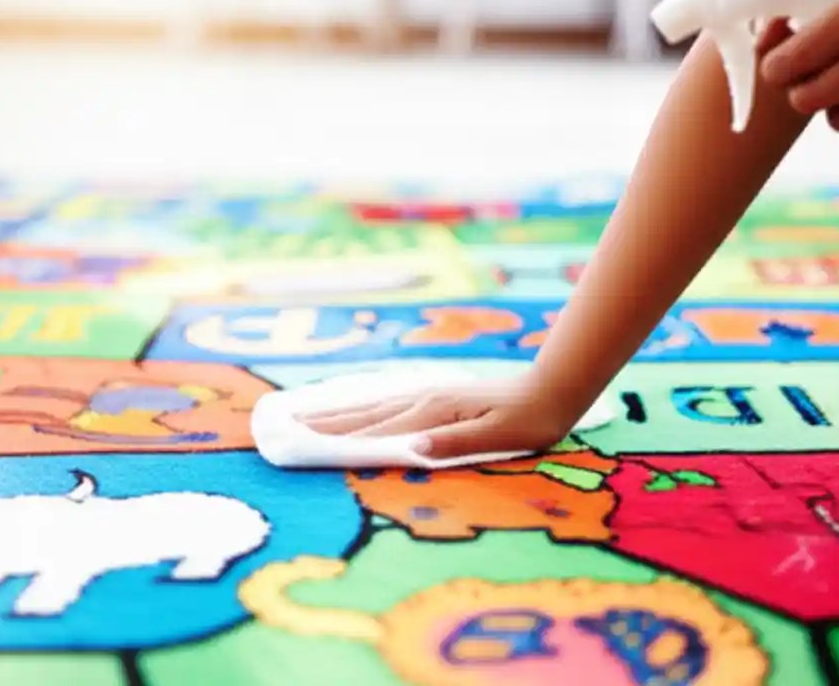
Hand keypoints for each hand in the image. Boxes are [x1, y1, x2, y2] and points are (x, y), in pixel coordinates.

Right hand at [298, 375, 572, 459]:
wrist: (552, 390)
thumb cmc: (529, 420)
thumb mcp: (498, 436)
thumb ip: (454, 442)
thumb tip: (412, 448)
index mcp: (433, 413)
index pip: (377, 432)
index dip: (338, 440)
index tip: (302, 443)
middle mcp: (423, 402)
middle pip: (364, 416)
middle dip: (325, 425)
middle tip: (286, 430)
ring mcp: (427, 397)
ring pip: (372, 409)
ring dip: (337, 415)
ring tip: (304, 417)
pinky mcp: (435, 399)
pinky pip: (387, 406)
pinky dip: (361, 410)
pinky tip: (353, 412)